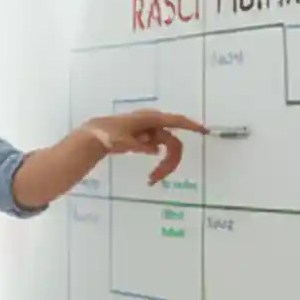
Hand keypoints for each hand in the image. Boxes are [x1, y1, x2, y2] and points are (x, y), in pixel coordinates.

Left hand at [80, 109, 208, 184]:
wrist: (94, 135)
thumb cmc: (106, 134)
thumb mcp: (120, 141)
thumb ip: (137, 145)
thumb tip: (154, 148)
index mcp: (149, 119)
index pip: (175, 121)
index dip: (190, 125)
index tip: (204, 131)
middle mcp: (153, 124)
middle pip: (172, 143)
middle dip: (170, 161)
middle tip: (158, 179)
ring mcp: (149, 132)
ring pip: (166, 148)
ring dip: (163, 164)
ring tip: (151, 180)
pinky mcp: (145, 139)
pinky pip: (158, 150)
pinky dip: (158, 163)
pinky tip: (150, 177)